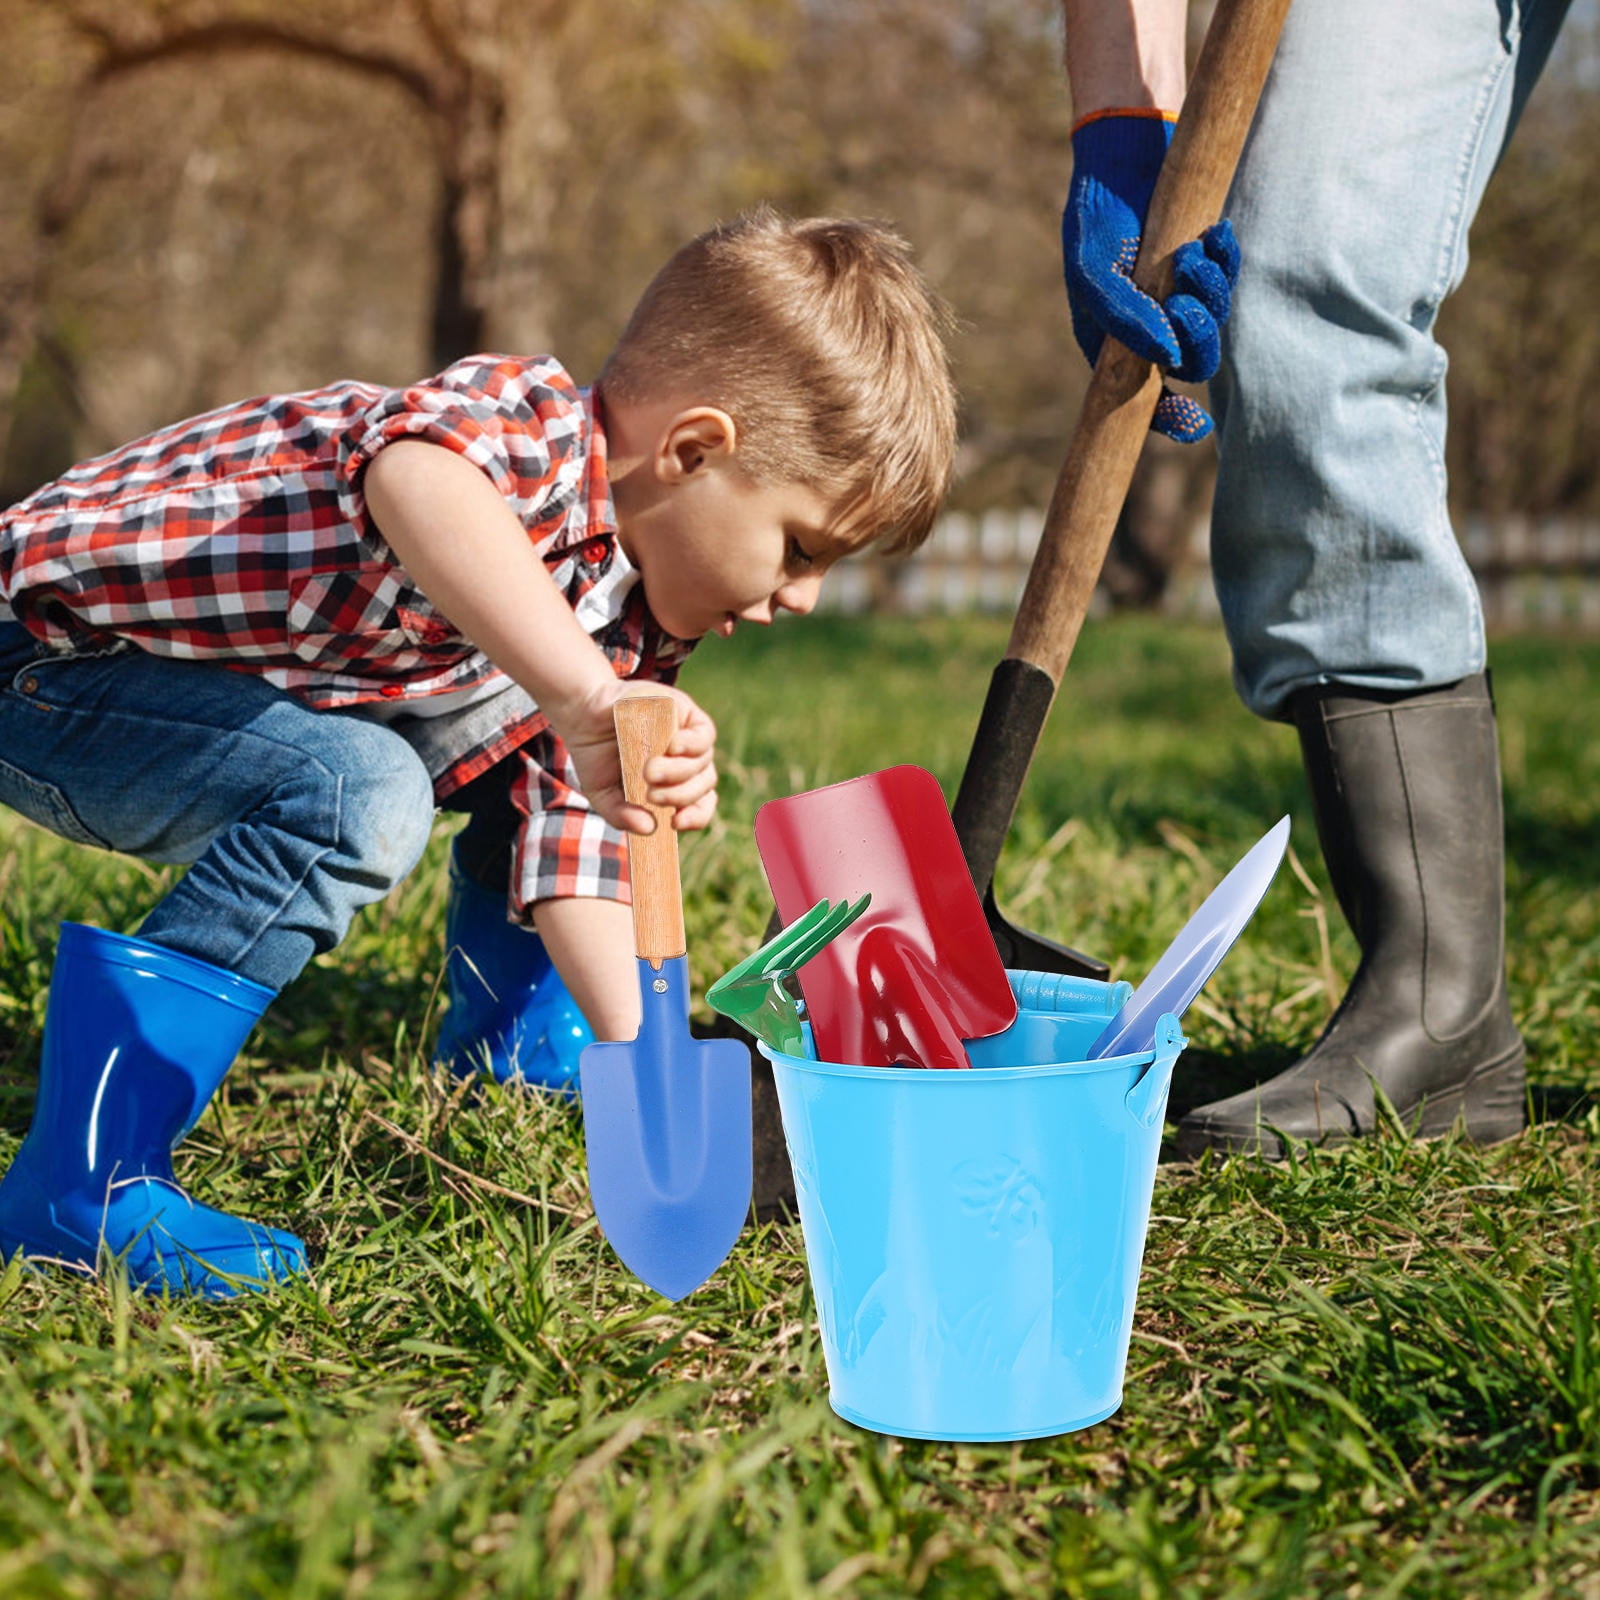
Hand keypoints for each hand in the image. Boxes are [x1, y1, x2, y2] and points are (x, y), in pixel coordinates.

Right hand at [554, 681, 719, 836]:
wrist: (583, 713)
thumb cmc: (596, 756)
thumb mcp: (603, 795)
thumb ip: (621, 816)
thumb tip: (648, 828)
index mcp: (674, 786)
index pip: (700, 807)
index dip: (694, 817)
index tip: (675, 823)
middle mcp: (686, 763)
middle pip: (703, 786)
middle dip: (680, 796)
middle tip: (652, 796)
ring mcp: (688, 738)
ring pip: (703, 762)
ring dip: (679, 772)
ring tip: (649, 772)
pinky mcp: (687, 713)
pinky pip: (705, 733)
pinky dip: (693, 744)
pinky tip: (672, 748)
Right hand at [1061, 110, 1239, 441]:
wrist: (1123, 153)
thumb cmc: (1096, 217)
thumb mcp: (1094, 272)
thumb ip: (1125, 319)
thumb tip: (1169, 358)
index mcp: (1115, 343)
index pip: (1144, 397)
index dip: (1169, 417)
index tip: (1195, 425)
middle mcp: (1151, 326)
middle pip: (1194, 362)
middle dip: (1197, 335)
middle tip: (1184, 300)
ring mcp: (1180, 295)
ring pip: (1215, 320)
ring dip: (1211, 290)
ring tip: (1191, 254)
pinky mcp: (1205, 264)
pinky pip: (1230, 279)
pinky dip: (1227, 261)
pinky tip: (1216, 235)